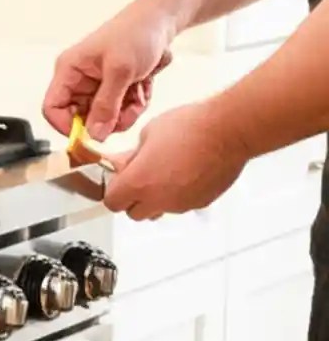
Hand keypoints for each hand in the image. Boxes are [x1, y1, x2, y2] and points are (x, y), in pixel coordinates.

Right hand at [42, 12, 175, 141]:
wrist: (162, 21)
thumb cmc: (136, 33)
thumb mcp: (121, 70)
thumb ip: (106, 105)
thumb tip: (94, 135)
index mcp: (69, 70)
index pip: (52, 108)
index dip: (67, 126)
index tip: (91, 134)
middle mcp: (78, 81)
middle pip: (81, 118)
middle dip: (106, 120)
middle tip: (126, 111)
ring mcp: (96, 87)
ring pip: (103, 119)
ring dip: (124, 113)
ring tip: (138, 95)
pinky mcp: (114, 90)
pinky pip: (119, 112)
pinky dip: (134, 106)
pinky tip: (142, 88)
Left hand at [104, 102, 248, 220]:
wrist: (228, 130)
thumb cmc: (189, 127)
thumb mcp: (147, 134)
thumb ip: (132, 156)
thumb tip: (125, 163)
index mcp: (138, 182)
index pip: (112, 202)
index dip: (113, 191)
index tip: (118, 180)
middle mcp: (158, 199)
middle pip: (134, 213)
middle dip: (132, 199)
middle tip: (139, 178)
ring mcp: (181, 204)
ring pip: (159, 211)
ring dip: (156, 198)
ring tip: (165, 173)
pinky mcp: (201, 203)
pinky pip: (181, 205)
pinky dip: (178, 195)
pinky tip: (185, 174)